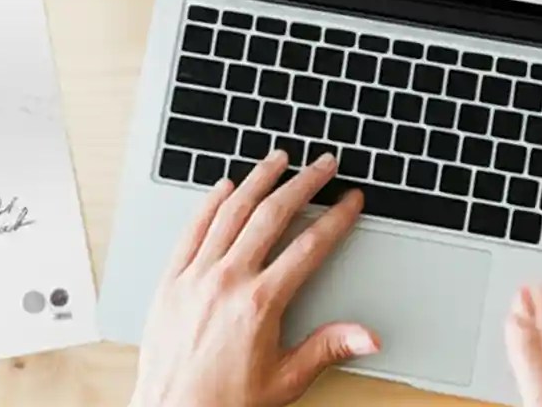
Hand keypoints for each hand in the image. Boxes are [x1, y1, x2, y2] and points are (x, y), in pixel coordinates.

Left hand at [129, 150, 379, 406]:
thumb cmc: (225, 402)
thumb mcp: (286, 379)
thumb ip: (328, 347)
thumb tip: (369, 336)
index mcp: (260, 303)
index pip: (309, 246)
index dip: (335, 218)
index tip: (351, 201)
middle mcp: (227, 281)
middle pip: (272, 216)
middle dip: (304, 184)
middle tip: (324, 165)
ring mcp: (196, 276)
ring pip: (231, 211)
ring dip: (259, 180)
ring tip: (279, 159)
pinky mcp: (172, 279)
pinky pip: (193, 229)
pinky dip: (210, 203)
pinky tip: (225, 186)